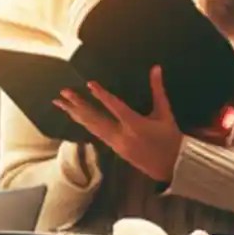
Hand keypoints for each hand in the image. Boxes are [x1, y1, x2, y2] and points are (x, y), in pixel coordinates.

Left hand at [54, 66, 183, 182]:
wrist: (172, 166)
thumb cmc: (170, 138)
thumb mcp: (165, 113)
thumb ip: (158, 90)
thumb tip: (156, 68)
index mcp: (135, 125)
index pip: (115, 107)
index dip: (102, 95)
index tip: (90, 84)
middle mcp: (121, 135)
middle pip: (95, 119)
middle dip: (78, 105)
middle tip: (63, 93)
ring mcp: (115, 144)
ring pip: (91, 127)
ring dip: (76, 114)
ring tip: (61, 103)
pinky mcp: (114, 149)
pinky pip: (96, 134)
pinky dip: (85, 123)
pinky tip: (75, 115)